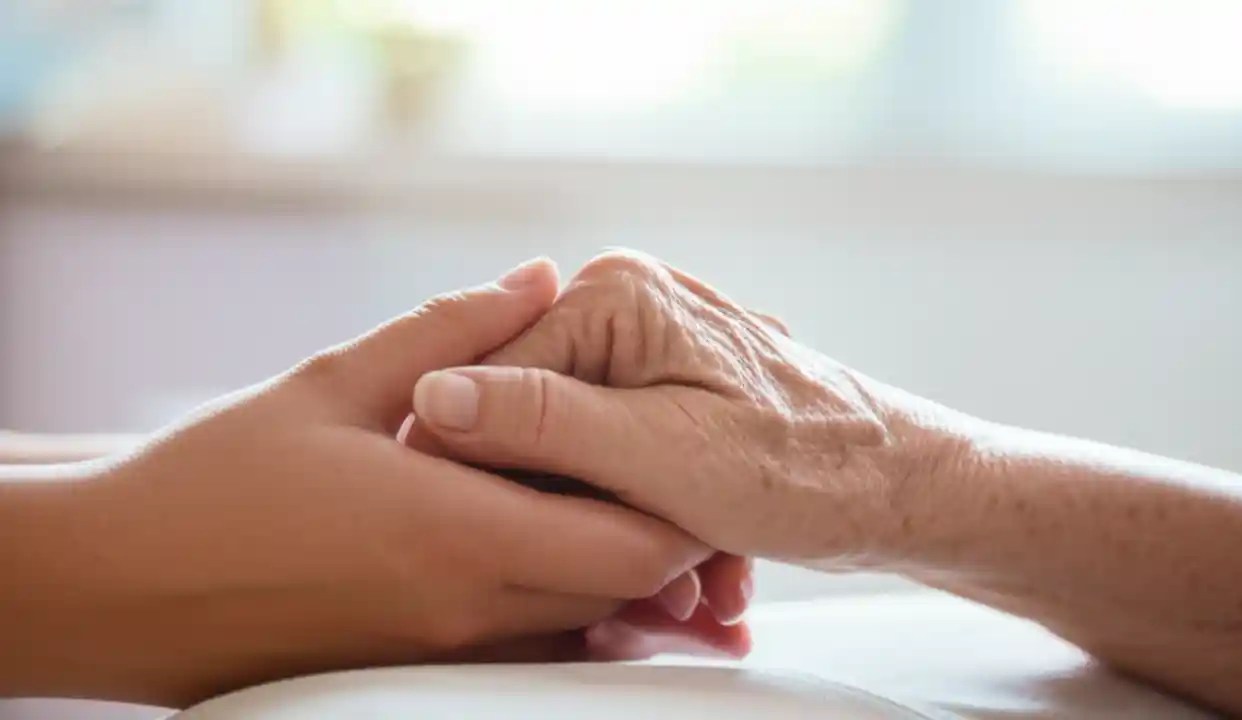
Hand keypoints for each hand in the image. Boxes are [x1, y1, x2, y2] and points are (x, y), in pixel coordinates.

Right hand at [13, 259, 710, 706]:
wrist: (123, 587)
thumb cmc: (214, 480)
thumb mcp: (333, 381)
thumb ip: (452, 328)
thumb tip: (539, 275)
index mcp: (455, 533)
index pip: (629, 547)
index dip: (683, 511)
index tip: (692, 456)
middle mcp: (466, 609)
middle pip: (623, 591)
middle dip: (667, 540)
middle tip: (670, 467)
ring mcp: (445, 649)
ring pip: (584, 622)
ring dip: (619, 570)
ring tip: (619, 495)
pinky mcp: (420, 665)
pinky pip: (531, 643)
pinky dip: (566, 600)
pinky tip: (545, 539)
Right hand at [410, 251, 960, 568]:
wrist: (900, 485)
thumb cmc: (804, 469)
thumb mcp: (660, 452)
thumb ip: (544, 420)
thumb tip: (436, 396)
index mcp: (615, 295)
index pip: (491, 376)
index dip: (485, 463)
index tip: (501, 531)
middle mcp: (625, 304)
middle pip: (529, 411)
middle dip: (566, 501)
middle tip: (632, 570)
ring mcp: (646, 346)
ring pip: (570, 442)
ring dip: (605, 516)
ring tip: (683, 570)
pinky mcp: (664, 389)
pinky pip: (611, 449)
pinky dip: (635, 507)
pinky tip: (687, 554)